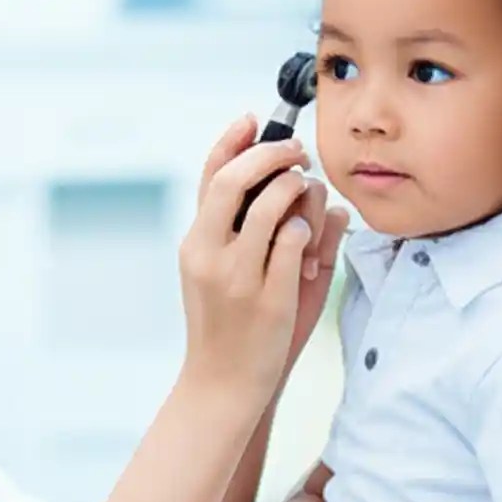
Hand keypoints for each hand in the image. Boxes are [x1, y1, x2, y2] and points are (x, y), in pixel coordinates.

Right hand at [178, 114, 348, 395]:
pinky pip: (292, 244)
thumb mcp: (216, 269)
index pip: (208, 176)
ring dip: (294, 190)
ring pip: (270, 207)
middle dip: (270, 156)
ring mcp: (237, 276)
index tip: (252, 119)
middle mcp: (208, 253)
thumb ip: (236, 227)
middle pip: (234, 181)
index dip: (230, 141)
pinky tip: (306, 236)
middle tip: (296, 151)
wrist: (222, 382)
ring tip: (304, 191)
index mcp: (195, 242)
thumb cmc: (225, 323)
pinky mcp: (267, 298)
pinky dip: (304, 230)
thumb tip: (265, 178)